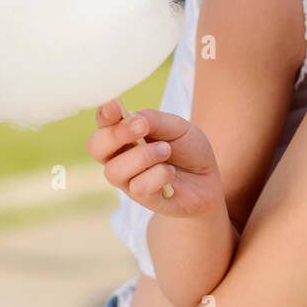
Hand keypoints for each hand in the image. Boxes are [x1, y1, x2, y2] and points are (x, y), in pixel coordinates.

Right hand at [87, 98, 223, 216]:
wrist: (210, 177)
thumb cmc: (188, 149)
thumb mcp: (176, 126)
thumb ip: (153, 120)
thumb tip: (131, 118)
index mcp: (125, 135)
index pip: (103, 123)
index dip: (104, 114)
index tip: (115, 106)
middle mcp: (120, 157)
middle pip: (96, 147)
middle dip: (116, 135)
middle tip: (141, 127)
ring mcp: (129, 180)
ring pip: (114, 171)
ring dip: (143, 156)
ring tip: (166, 150)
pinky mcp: (144, 199)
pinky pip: (139, 187)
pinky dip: (158, 175)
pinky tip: (171, 172)